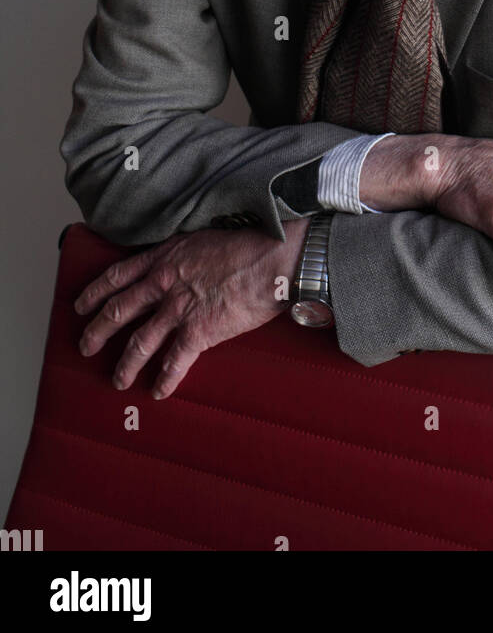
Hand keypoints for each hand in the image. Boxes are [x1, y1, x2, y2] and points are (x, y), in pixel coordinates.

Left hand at [74, 220, 309, 399]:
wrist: (271, 258)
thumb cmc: (247, 244)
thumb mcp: (203, 240)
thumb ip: (183, 256)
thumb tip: (181, 269)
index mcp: (164, 257)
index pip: (118, 276)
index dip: (95, 292)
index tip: (81, 305)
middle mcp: (164, 283)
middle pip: (118, 310)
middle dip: (97, 331)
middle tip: (85, 346)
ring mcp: (178, 308)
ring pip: (139, 342)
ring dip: (125, 365)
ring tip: (118, 381)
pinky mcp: (198, 331)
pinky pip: (174, 362)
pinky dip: (165, 380)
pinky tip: (158, 392)